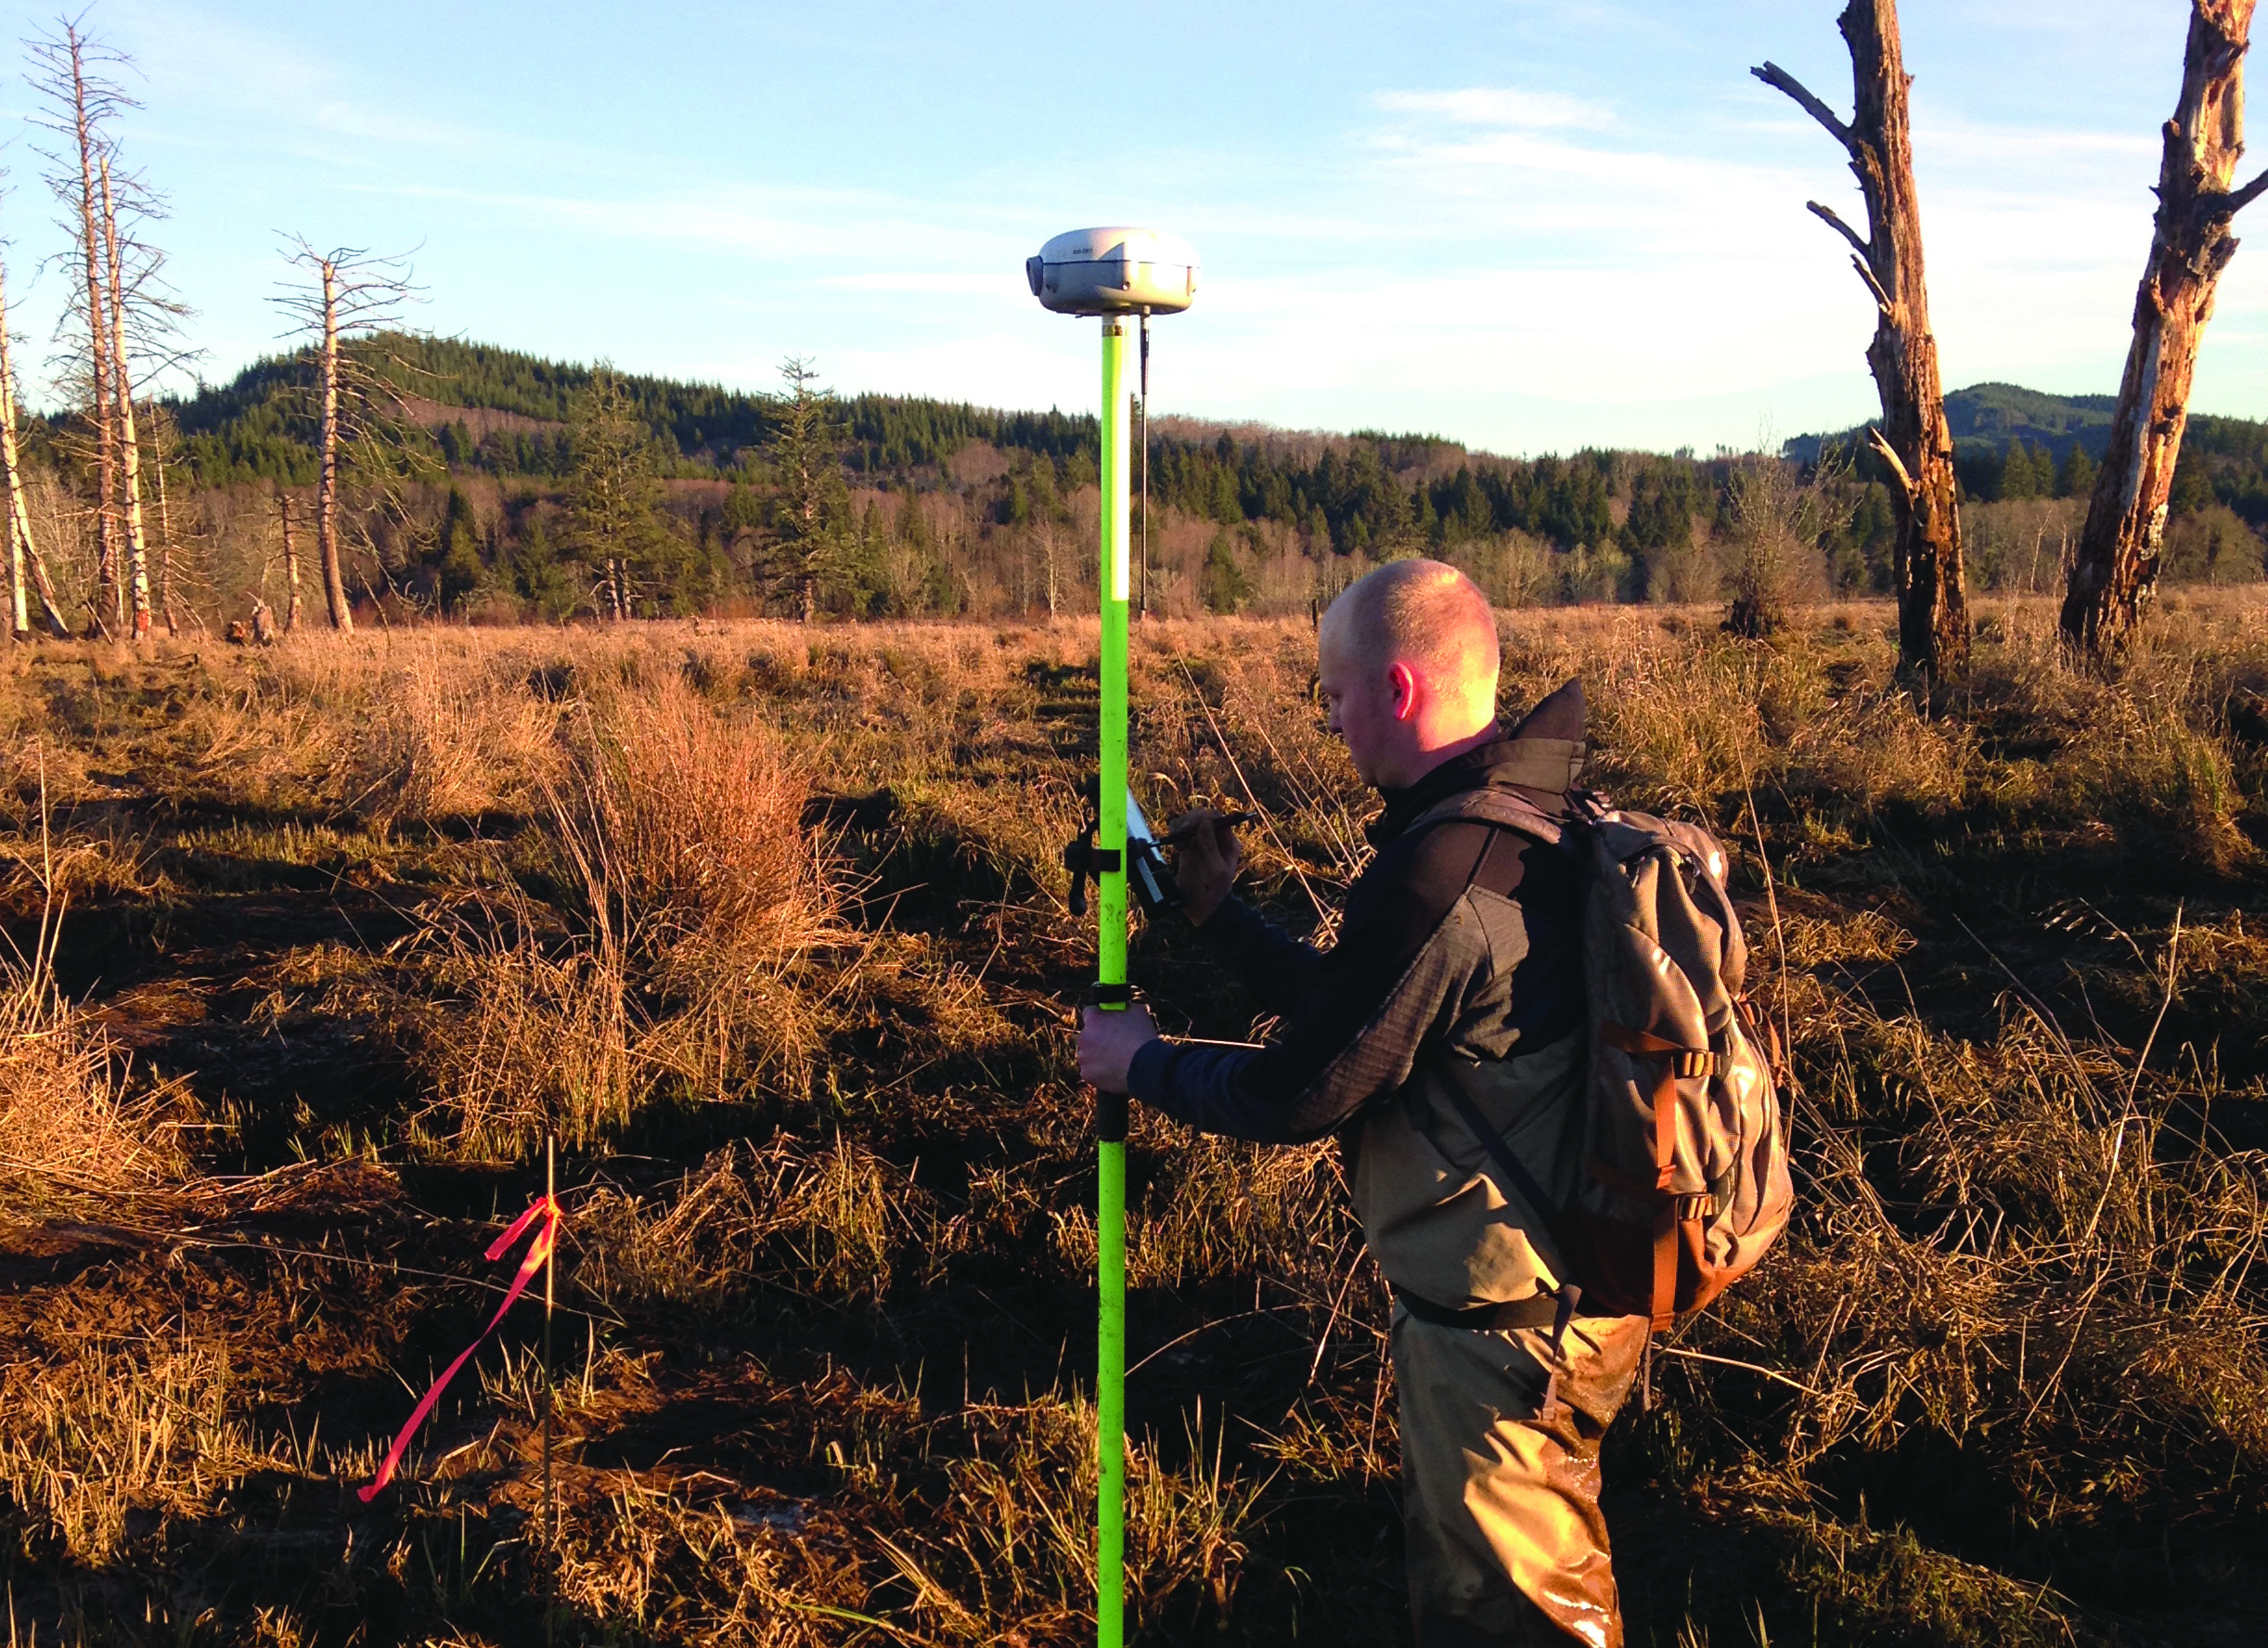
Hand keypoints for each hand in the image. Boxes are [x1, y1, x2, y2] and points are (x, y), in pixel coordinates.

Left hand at [1079, 1002, 1159, 1093]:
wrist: (1146, 1067)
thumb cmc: (1143, 1038)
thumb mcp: (1137, 1012)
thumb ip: (1123, 1007)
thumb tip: (1121, 1006)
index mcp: (1094, 1019)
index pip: (1089, 1012)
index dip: (1100, 1016)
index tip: (1107, 1021)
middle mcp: (1084, 1037)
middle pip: (1088, 1035)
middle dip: (1098, 1037)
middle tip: (1115, 1043)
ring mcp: (1084, 1057)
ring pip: (1088, 1054)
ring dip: (1097, 1055)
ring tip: (1116, 1059)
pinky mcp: (1087, 1074)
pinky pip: (1091, 1070)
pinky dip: (1099, 1071)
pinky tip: (1114, 1070)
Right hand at [1164, 808, 1243, 925]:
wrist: (1203, 907)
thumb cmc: (1215, 890)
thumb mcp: (1216, 869)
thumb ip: (1210, 846)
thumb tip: (1205, 822)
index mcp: (1227, 841)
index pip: (1218, 818)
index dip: (1206, 817)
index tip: (1195, 825)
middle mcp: (1214, 838)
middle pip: (1201, 816)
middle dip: (1191, 820)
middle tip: (1183, 832)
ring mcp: (1199, 842)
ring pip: (1188, 821)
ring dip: (1181, 826)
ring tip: (1180, 843)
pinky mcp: (1186, 848)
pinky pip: (1178, 832)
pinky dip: (1174, 834)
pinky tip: (1177, 847)